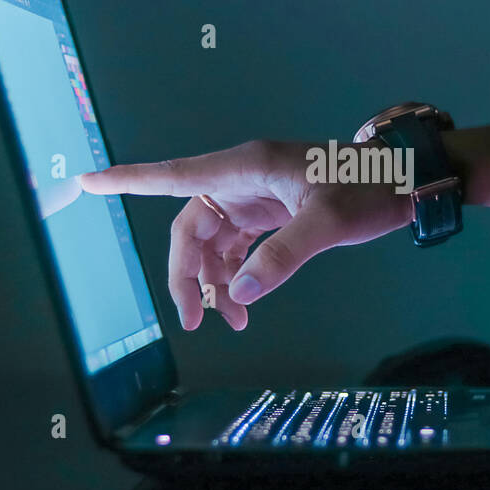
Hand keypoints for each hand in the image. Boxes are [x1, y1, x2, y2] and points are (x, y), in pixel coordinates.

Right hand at [79, 139, 410, 329]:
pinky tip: (242, 302)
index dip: (126, 180)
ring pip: (212, 241)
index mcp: (245, 168)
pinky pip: (236, 246)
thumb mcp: (328, 223)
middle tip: (193, 321)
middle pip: (191, 227)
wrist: (404, 182)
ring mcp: (255, 196)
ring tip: (231, 321)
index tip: (85, 181)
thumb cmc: (368, 189)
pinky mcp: (271, 212)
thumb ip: (283, 257)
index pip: (172, 176)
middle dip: (186, 274)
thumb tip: (238, 293)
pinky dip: (234, 274)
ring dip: (213, 281)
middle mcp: (242, 178)